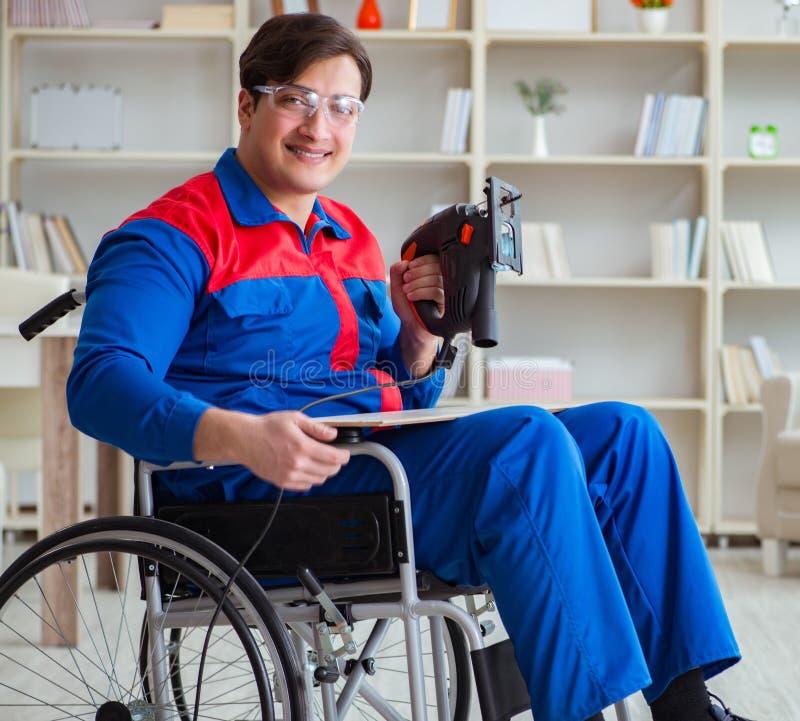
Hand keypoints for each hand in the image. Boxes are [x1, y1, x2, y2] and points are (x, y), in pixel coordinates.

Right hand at [195, 408, 349, 491]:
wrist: (244, 439)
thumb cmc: (267, 427)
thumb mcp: (294, 418)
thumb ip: (316, 427)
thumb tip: (332, 434)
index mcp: (302, 447)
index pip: (333, 458)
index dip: (344, 456)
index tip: (345, 453)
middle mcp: (297, 464)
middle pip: (329, 471)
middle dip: (336, 464)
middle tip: (334, 456)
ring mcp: (289, 476)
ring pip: (318, 480)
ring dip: (324, 472)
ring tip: (320, 461)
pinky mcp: (282, 482)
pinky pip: (305, 486)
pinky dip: (311, 479)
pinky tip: (308, 468)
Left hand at [389, 255, 442, 375]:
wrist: (412, 327)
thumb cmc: (408, 309)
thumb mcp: (397, 288)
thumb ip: (396, 273)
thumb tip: (403, 262)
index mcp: (432, 274)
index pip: (435, 259)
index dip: (422, 260)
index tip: (410, 265)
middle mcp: (442, 282)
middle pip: (437, 266)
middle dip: (418, 271)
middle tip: (406, 279)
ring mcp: (446, 292)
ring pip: (437, 278)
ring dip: (418, 282)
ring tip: (407, 290)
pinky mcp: (447, 303)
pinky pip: (437, 292)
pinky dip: (421, 291)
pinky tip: (412, 296)